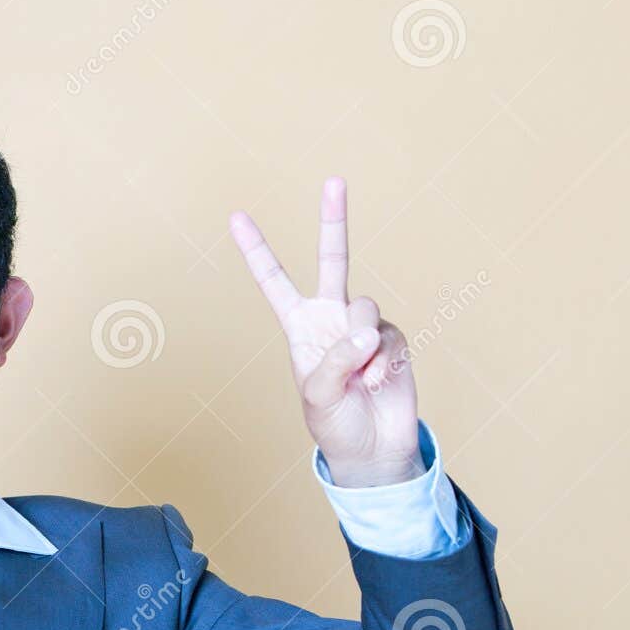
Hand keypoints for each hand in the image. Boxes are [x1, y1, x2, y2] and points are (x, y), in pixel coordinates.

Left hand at [229, 177, 421, 487]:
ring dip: (361, 345)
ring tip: (359, 377)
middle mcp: (331, 317)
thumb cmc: (334, 424)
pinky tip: (376, 382)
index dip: (256, 251)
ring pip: (365, 308)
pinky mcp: (394, 338)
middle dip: (333, 220)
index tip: (236, 217)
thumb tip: (365, 332)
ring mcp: (364, 324)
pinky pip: (389, 335)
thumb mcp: (318, 396)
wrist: (373, 449)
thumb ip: (335, 360)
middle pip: (334, 259)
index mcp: (299, 326)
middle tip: (334, 180)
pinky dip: (382, 362)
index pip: (274, 281)